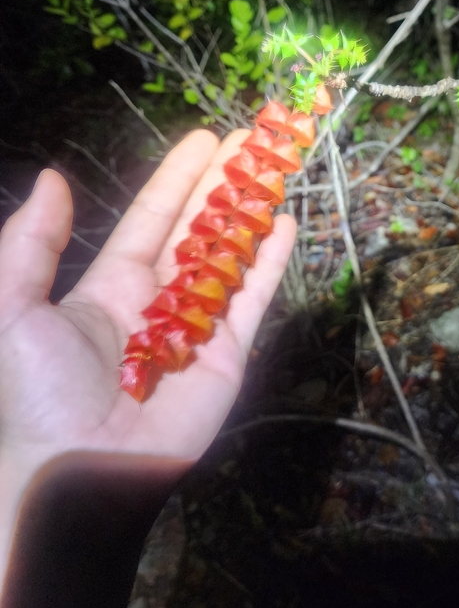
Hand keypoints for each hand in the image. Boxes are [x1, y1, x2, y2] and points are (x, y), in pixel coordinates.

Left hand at [0, 128, 295, 478]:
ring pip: (231, 257)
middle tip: (251, 140)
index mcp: (110, 286)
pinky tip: (283, 225)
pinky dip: (270, 264)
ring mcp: (197, 327)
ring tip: (274, 170)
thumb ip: (32, 243)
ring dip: (251, 213)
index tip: (204, 140)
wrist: (78, 467)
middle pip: (198, 229)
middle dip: (223, 185)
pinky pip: (253, 299)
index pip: (151, 218)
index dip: (178, 178)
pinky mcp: (226, 354)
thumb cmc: (38, 391)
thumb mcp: (12, 307)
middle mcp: (158, 301)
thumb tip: (53, 180)